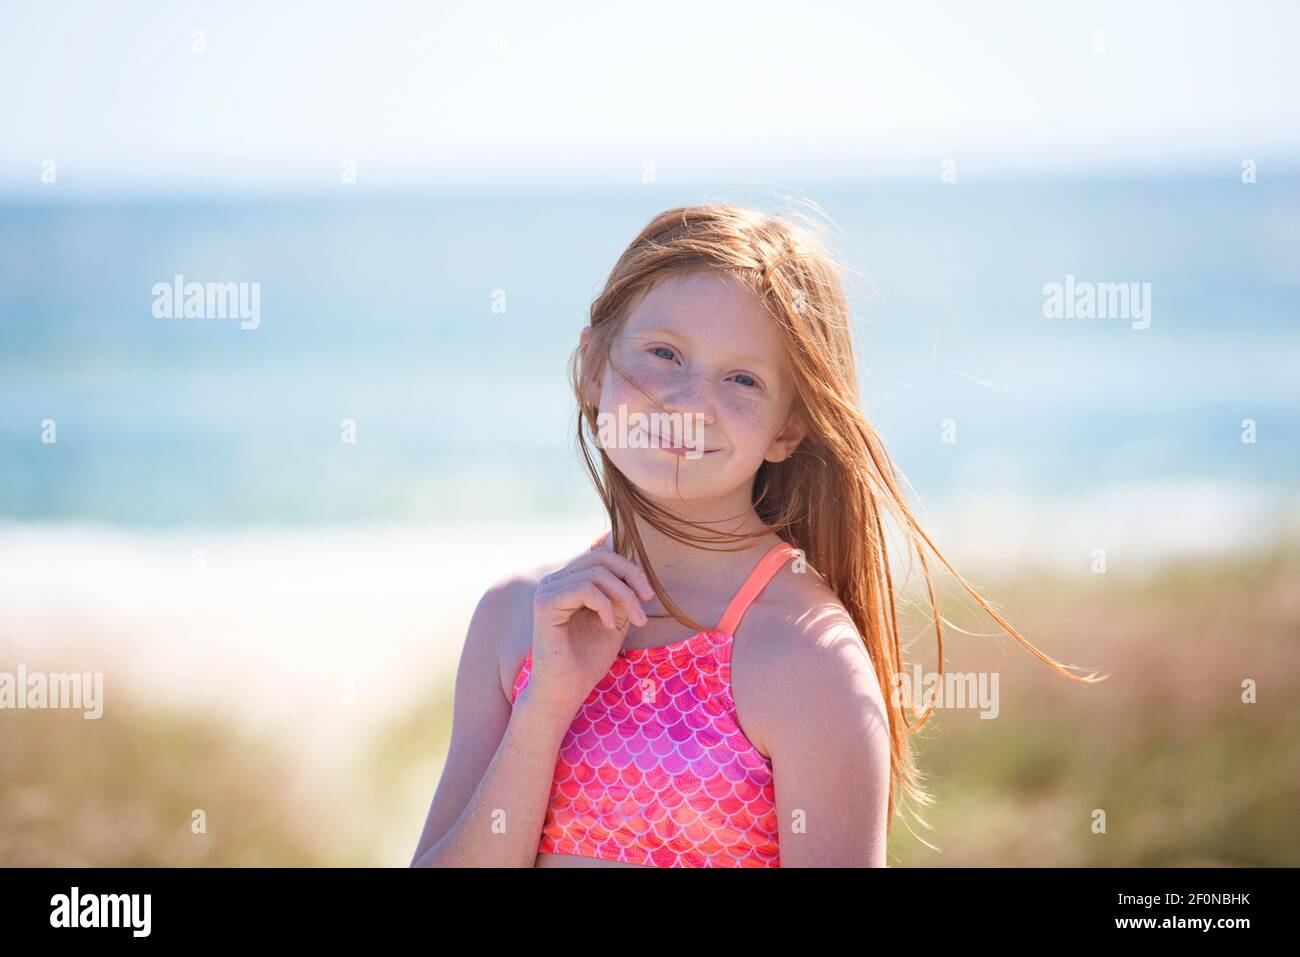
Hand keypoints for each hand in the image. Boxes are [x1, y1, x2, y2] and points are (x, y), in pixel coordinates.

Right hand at [527, 537, 654, 716]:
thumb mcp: (614, 618)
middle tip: (648, 599)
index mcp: (567, 581)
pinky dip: (605, 605)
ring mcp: (547, 590)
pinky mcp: (545, 604)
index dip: (628, 567)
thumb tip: (635, 564)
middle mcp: (554, 581)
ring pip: (596, 572)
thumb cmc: (588, 660)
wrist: (566, 691)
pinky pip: (584, 589)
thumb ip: (620, 593)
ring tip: (636, 620)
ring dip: (624, 595)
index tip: (647, 593)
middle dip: (630, 575)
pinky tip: (610, 626)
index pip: (600, 555)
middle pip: (599, 558)